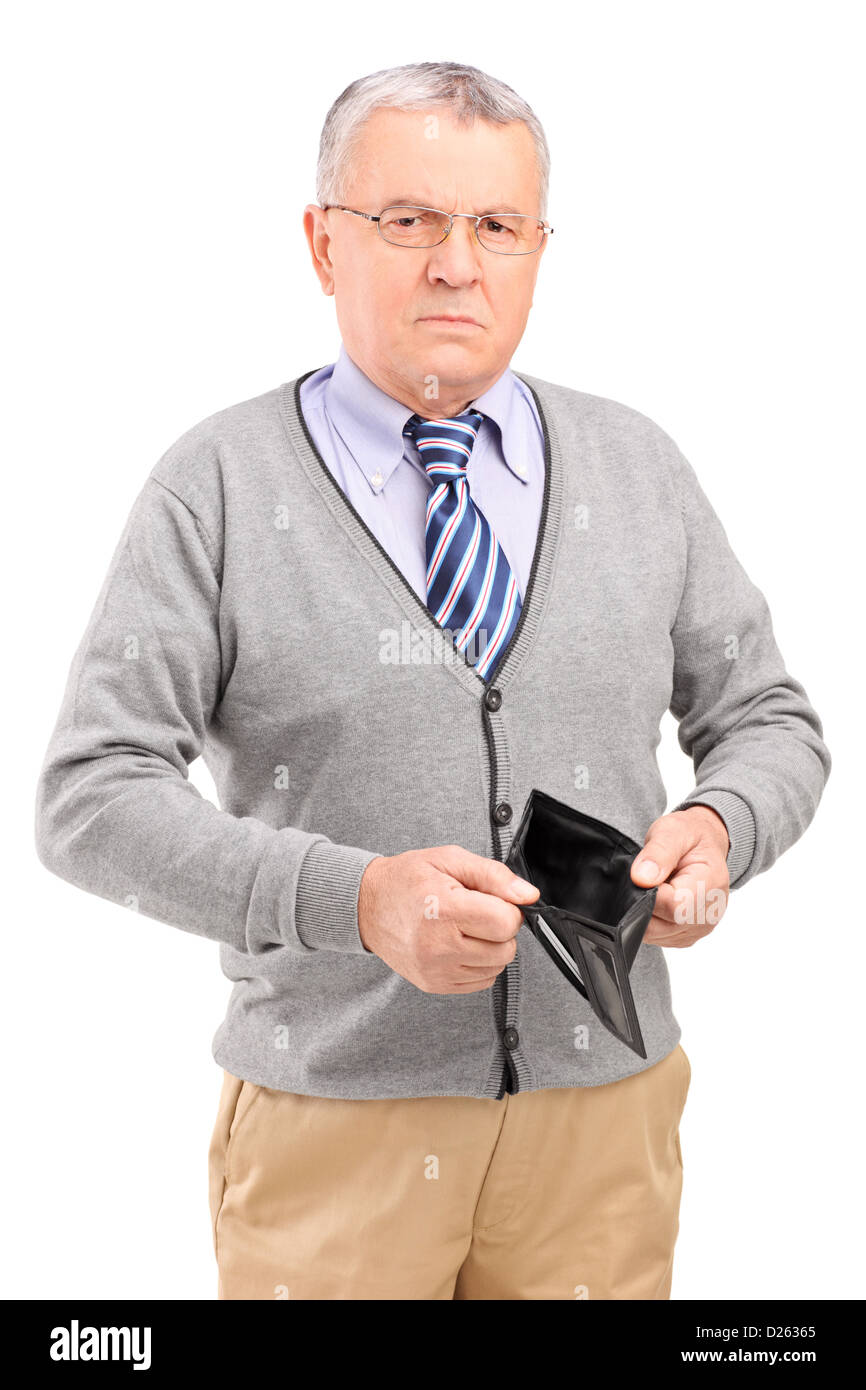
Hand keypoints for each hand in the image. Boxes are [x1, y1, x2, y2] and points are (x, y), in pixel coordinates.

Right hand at [357, 845, 540, 993]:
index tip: (490, 900)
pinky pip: (481, 981)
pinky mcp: (434, 984)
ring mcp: (435, 970)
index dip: (507, 907)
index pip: (506, 922)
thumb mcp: (449, 860)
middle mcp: (438, 946)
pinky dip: (479, 964)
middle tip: (475, 912)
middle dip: (500, 928)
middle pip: (505, 949)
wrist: (366, 905)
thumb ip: (494, 876)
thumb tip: (528, 895)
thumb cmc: (406, 880)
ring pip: (496, 967)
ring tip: (465, 927)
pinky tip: (460, 944)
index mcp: (444, 910)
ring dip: (491, 947)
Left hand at [629, 805, 730, 946]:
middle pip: (662, 924)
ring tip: (656, 887)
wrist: (703, 845)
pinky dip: (650, 920)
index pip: (674, 906)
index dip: (650, 893)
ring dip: (645, 912)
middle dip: (644, 902)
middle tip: (648, 878)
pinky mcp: (686, 937)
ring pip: (654, 934)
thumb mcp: (672, 831)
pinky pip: (656, 936)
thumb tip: (641, 878)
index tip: (646, 874)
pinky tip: (657, 899)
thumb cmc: (689, 836)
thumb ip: (658, 853)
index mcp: (712, 884)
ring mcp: (699, 929)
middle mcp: (710, 913)